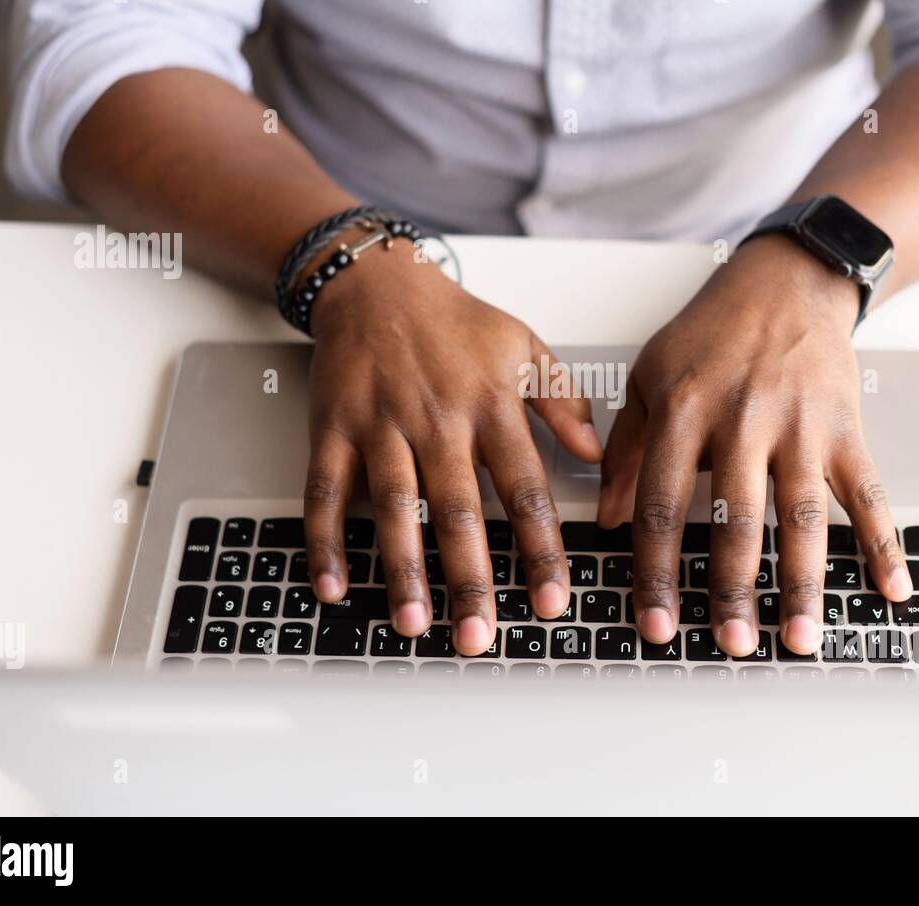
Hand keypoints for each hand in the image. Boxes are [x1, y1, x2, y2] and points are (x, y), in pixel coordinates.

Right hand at [303, 242, 601, 654]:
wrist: (377, 283)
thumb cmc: (454, 321)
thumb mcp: (524, 346)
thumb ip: (562, 402)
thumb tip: (594, 456)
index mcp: (489, 404)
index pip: (525, 488)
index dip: (540, 548)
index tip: (553, 599)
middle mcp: (436, 420)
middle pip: (457, 510)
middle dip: (469, 578)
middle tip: (479, 636)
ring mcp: (380, 426)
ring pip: (392, 507)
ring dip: (401, 569)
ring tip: (412, 623)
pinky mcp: (334, 429)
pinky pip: (325, 491)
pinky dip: (324, 540)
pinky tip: (332, 584)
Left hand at [597, 236, 912, 656]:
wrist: (785, 282)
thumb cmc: (712, 333)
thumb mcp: (650, 379)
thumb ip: (627, 451)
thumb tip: (607, 519)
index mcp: (684, 410)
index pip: (664, 505)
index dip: (657, 571)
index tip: (655, 621)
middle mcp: (743, 419)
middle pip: (736, 520)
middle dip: (732, 590)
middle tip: (731, 644)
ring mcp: (800, 425)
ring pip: (801, 517)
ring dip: (801, 583)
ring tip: (798, 637)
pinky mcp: (845, 428)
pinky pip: (867, 492)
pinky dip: (882, 543)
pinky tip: (890, 588)